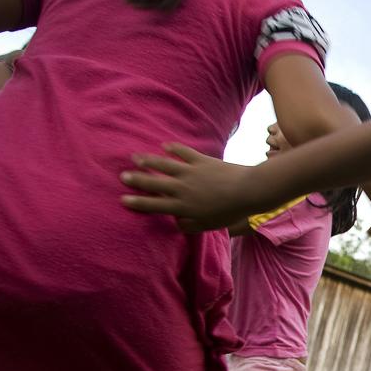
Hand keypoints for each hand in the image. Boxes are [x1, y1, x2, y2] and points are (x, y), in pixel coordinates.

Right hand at [120, 144, 270, 232]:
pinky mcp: (201, 160)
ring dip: (148, 160)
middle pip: (154, 182)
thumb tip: (175, 223)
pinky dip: (174, 148)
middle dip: (137, 179)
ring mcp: (190, 172)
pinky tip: (165, 145)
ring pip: (164, 164)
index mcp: (182, 205)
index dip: (138, 202)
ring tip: (135, 158)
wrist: (248, 190)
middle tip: (122, 176)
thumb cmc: (230, 212)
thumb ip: (189, 225)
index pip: (154, 205)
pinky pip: (184, 152)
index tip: (123, 199)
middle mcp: (182, 187)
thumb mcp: (208, 225)